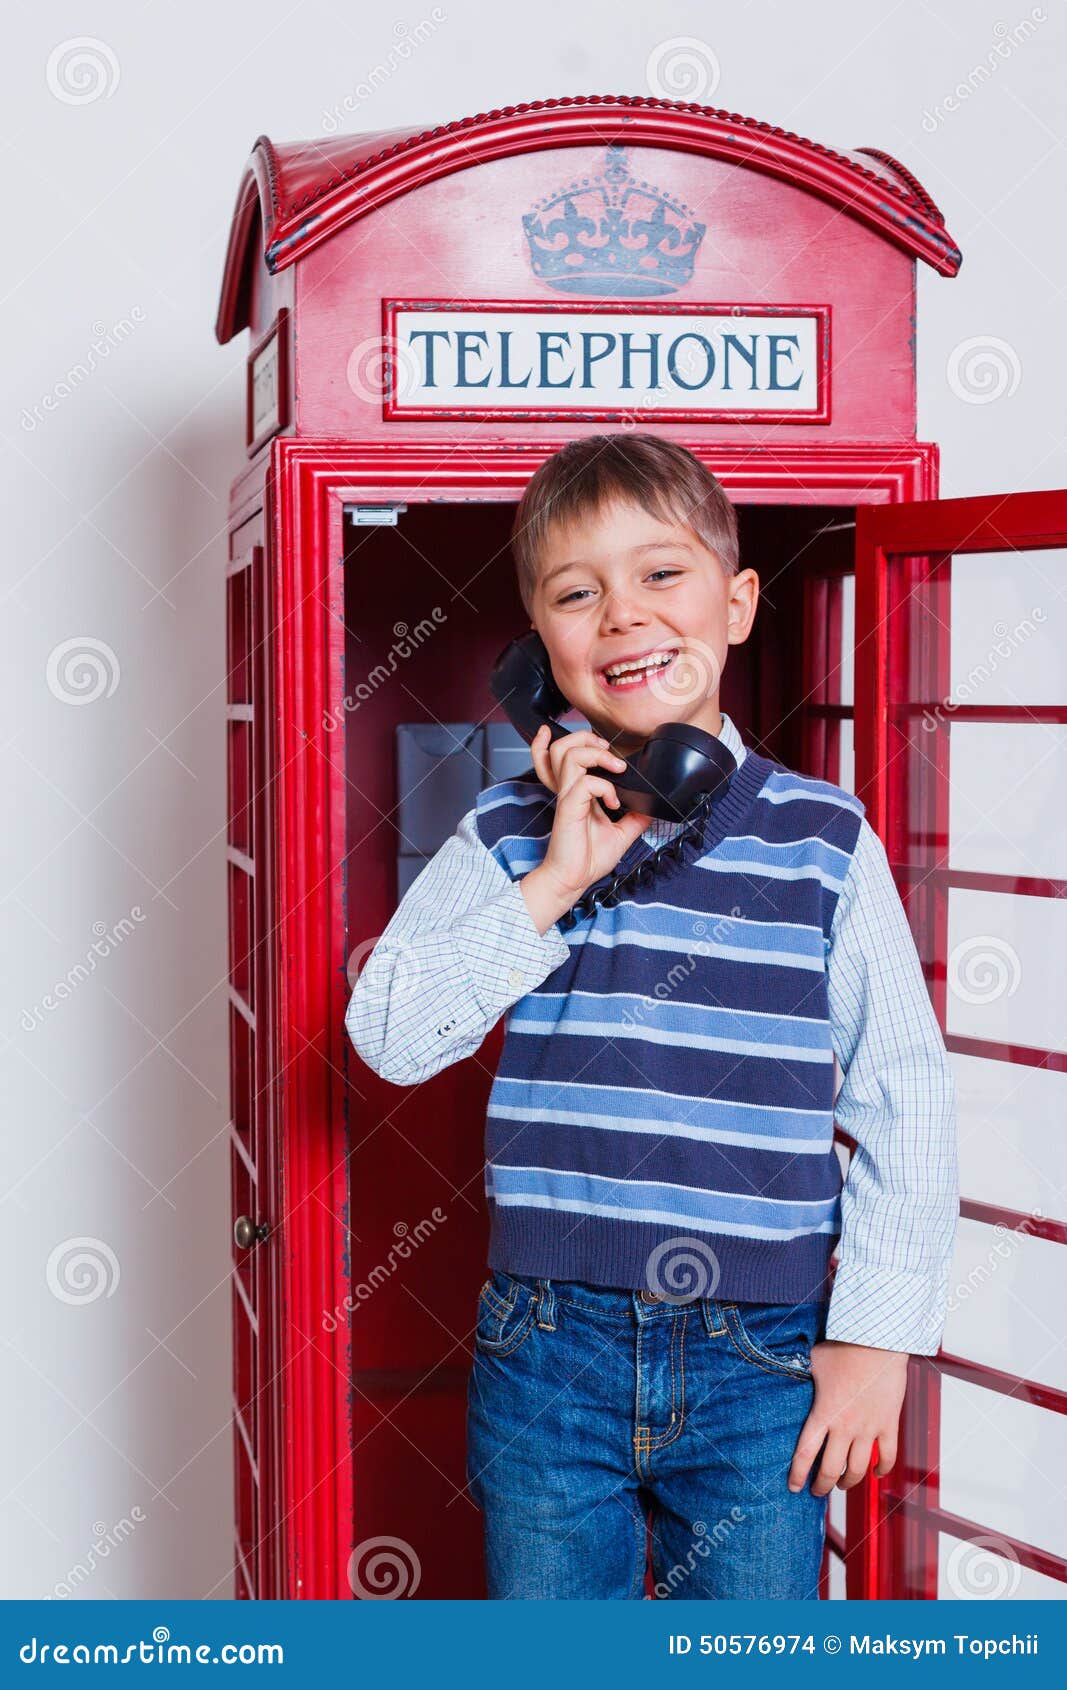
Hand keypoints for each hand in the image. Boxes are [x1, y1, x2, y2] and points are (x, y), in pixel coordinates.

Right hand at [527, 724, 652, 905]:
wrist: (573, 880)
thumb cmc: (588, 858)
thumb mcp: (622, 833)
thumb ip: (636, 816)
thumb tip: (654, 806)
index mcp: (577, 791)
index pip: (565, 755)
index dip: (580, 741)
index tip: (605, 748)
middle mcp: (569, 790)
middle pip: (565, 745)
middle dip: (588, 738)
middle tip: (608, 752)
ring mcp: (567, 797)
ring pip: (570, 754)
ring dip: (596, 754)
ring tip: (615, 768)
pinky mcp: (569, 808)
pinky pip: (586, 783)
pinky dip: (605, 787)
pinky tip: (613, 802)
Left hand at [787, 1341, 908, 1496]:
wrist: (878, 1341)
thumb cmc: (843, 1346)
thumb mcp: (813, 1361)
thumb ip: (802, 1373)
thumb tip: (790, 1370)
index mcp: (823, 1413)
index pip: (805, 1454)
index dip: (798, 1474)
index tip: (793, 1486)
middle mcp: (845, 1426)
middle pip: (831, 1469)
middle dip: (822, 1485)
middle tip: (817, 1490)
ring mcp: (869, 1428)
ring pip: (859, 1469)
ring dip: (849, 1481)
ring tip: (843, 1483)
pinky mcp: (889, 1424)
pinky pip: (888, 1456)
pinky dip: (883, 1469)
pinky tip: (876, 1474)